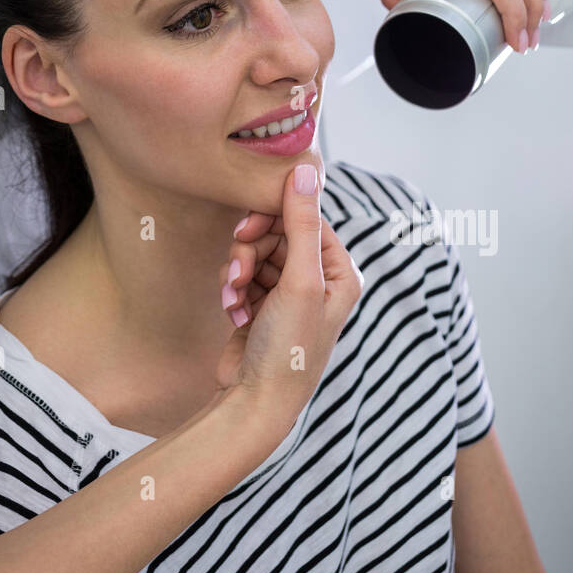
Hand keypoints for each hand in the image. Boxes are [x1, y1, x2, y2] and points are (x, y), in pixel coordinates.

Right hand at [214, 166, 362, 432]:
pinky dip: (233, 290)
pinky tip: (231, 312)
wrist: (256, 402)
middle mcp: (318, 281)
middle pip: (277, 234)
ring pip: (256, 254)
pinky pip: (244, 277)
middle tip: (237, 264)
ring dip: (238, 271)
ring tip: (233, 295)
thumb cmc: (288, 349)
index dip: (275, 217)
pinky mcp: (262, 307)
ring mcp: (289, 295)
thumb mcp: (298, 281)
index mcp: (341, 273)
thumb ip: (300, 223)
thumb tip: (304, 170)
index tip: (248, 228)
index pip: (307, 219)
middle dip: (251, 249)